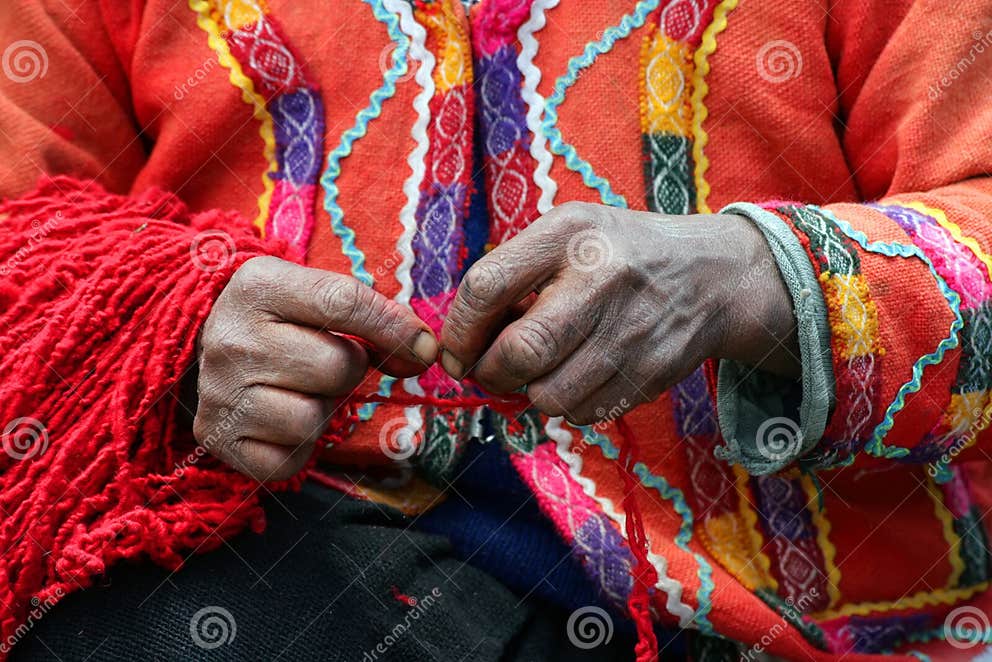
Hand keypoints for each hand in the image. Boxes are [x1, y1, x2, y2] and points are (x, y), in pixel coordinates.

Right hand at [194, 256, 437, 480]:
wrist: (206, 347)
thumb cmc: (282, 320)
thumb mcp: (317, 295)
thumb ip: (374, 314)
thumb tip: (425, 352)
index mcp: (260, 286)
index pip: (345, 302)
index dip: (395, 328)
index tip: (424, 348)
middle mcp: (232, 337)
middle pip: (336, 367)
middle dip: (348, 371)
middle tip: (325, 365)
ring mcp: (219, 392)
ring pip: (311, 420)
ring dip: (322, 412)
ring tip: (301, 392)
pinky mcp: (217, 438)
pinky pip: (288, 461)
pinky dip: (298, 449)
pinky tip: (282, 422)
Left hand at [440, 202, 797, 424]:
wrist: (711, 276)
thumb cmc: (616, 254)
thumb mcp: (565, 233)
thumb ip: (512, 272)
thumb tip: (462, 342)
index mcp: (569, 233)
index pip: (487, 285)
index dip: (460, 329)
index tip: (457, 349)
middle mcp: (603, 279)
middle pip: (520, 351)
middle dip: (490, 372)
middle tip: (489, 369)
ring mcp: (632, 331)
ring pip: (549, 396)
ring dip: (531, 392)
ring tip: (541, 368)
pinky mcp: (652, 373)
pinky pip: (584, 413)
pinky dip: (570, 404)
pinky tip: (579, 375)